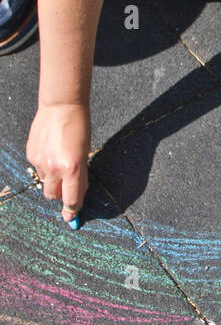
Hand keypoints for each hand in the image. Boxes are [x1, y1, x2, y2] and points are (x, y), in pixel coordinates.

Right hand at [25, 102, 90, 222]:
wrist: (61, 106)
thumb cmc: (79, 127)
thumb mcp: (85, 154)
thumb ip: (80, 176)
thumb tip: (75, 196)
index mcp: (72, 168)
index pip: (72, 199)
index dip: (72, 210)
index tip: (70, 217)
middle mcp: (54, 168)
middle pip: (53, 196)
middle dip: (59, 194)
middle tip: (65, 185)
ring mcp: (40, 161)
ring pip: (44, 182)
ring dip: (51, 178)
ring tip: (59, 159)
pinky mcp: (31, 154)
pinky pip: (37, 168)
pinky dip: (44, 165)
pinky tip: (50, 150)